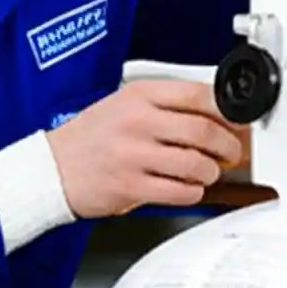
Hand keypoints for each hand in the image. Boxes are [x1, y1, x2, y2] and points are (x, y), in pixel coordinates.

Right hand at [45, 80, 246, 217]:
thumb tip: (214, 113)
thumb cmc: (90, 137)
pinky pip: (179, 191)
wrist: (50, 169)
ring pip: (195, 164)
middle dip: (227, 145)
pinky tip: (188, 187)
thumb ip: (165, 105)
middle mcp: (137, 122)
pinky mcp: (130, 186)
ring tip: (207, 171)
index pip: (197, 95)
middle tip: (230, 151)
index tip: (236, 120)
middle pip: (203, 131)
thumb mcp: (123, 103)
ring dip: (211, 171)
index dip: (226, 110)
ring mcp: (133, 155)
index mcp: (138, 95)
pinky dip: (193, 192)